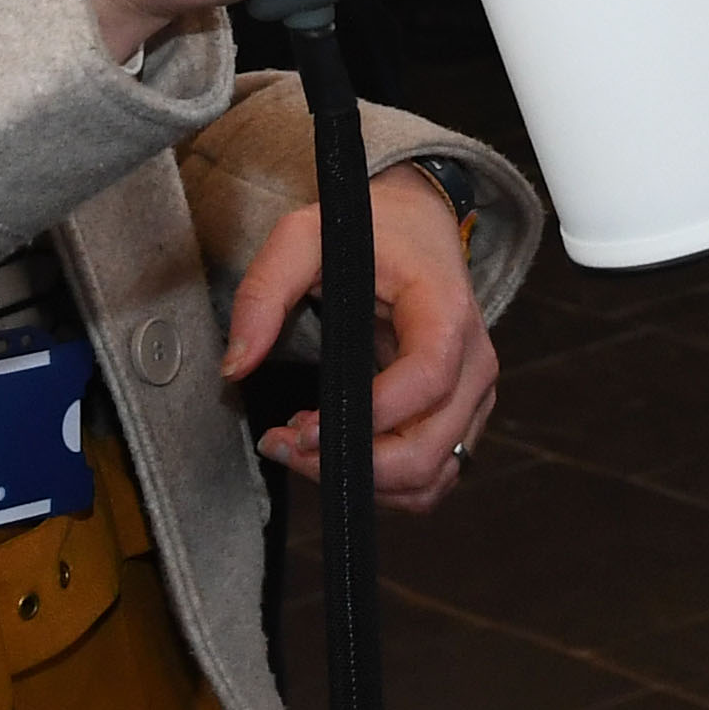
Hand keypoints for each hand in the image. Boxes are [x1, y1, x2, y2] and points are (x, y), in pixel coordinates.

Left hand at [222, 169, 499, 512]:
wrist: (421, 224)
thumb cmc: (372, 230)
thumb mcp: (306, 236)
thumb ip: (264, 293)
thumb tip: (235, 366)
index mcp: (445, 312)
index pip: (426, 381)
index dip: (368, 418)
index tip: (303, 426)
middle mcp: (473, 361)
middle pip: (429, 450)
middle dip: (353, 466)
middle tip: (287, 447)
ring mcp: (473, 396)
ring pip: (430, 477)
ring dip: (365, 483)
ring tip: (305, 451)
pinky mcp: (462, 418)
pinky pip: (432, 478)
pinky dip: (385, 485)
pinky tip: (340, 454)